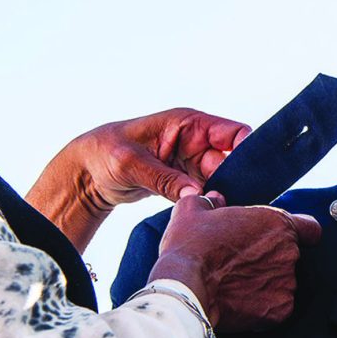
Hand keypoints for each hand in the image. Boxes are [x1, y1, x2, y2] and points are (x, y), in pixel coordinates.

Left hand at [30, 108, 250, 248]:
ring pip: (221, 178)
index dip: (245, 150)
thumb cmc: (105, 154)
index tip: (250, 174)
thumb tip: (196, 195)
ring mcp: (190, 162)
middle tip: (233, 201)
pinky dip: (209, 202)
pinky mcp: (184, 181)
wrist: (86, 173)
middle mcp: (194, 140)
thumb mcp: (132, 164)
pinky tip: (211, 213)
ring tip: (221, 209)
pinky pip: (206, 192)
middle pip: (230, 159)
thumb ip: (165, 179)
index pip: (231, 132)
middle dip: (234, 179)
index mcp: (187, 123)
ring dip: (222, 193)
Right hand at [149, 192, 322, 331]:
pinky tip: (239, 302)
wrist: (186, 286)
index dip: (300, 234)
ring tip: (236, 285)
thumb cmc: (190, 246)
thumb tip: (215, 199)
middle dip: (270, 260)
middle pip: (290, 257)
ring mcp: (287, 283)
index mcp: (277, 223)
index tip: (284, 240)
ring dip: (266, 284)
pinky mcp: (280, 310)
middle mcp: (289, 252)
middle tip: (241, 264)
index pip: (310, 229)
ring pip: (283, 283)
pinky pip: (277, 307)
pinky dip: (262, 307)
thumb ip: (210, 201)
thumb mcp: (192, 210)